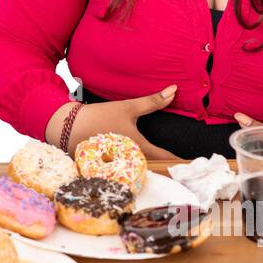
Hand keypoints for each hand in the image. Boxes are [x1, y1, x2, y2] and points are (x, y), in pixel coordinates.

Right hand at [47, 86, 180, 160]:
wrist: (68, 127)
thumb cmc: (99, 117)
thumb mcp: (127, 108)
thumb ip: (152, 102)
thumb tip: (174, 91)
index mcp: (138, 147)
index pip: (166, 158)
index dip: (181, 161)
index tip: (194, 164)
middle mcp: (131, 161)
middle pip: (156, 168)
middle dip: (170, 167)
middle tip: (186, 167)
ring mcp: (120, 167)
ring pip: (143, 171)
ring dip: (155, 169)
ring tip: (168, 168)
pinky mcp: (110, 168)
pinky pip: (129, 171)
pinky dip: (138, 169)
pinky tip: (142, 167)